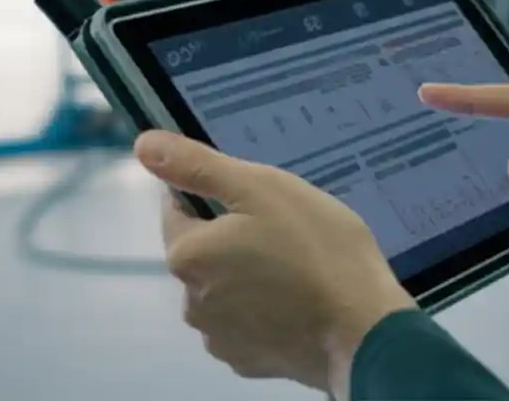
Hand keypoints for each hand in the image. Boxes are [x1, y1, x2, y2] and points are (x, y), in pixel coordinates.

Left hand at [135, 131, 414, 397]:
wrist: (364, 329)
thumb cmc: (316, 248)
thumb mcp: (262, 188)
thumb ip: (199, 166)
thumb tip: (144, 145)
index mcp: (187, 254)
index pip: (177, 208)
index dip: (215, 194)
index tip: (258, 198)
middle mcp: (191, 302)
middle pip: (204, 251)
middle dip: (234, 237)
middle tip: (287, 230)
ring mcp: (220, 338)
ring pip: (225, 289)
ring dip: (247, 276)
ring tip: (298, 268)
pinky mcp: (248, 362)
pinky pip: (247, 324)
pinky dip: (265, 311)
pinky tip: (299, 301)